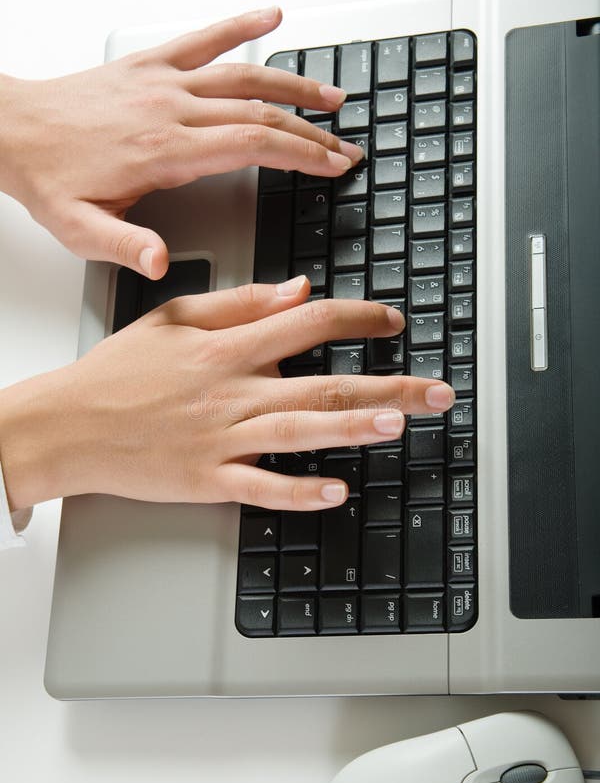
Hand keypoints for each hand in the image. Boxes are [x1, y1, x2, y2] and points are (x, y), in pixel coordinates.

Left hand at [0, 7, 361, 278]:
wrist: (13, 130)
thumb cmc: (50, 178)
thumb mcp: (80, 228)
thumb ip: (124, 246)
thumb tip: (161, 263)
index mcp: (165, 151)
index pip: (252, 146)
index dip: (301, 156)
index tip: (332, 166)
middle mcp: (171, 109)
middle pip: (260, 114)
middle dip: (311, 133)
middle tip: (345, 148)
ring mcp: (164, 81)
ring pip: (244, 76)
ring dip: (293, 85)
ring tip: (331, 98)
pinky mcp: (151, 64)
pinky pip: (203, 39)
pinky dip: (239, 24)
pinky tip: (270, 15)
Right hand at [0, 280, 454, 510]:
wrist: (70, 424)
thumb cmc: (118, 371)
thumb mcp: (174, 316)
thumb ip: (239, 302)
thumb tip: (297, 290)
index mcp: (228, 348)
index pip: (308, 323)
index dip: (358, 317)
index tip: (392, 320)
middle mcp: (235, 392)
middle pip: (325, 384)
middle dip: (389, 385)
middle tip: (436, 390)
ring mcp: (224, 439)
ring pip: (303, 432)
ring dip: (356, 429)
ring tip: (401, 425)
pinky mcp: (210, 480)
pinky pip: (263, 488)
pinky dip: (301, 492)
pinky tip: (337, 492)